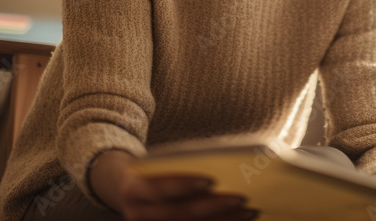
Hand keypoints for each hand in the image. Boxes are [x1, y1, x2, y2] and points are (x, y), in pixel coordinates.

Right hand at [90, 150, 255, 220]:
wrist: (124, 188)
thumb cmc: (151, 170)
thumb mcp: (155, 165)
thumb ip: (178, 165)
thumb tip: (224, 160)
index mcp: (133, 190)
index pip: (158, 189)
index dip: (184, 186)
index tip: (211, 181)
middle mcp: (137, 215)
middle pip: (179, 214)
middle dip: (214, 207)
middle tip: (242, 198)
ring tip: (251, 210)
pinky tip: (241, 219)